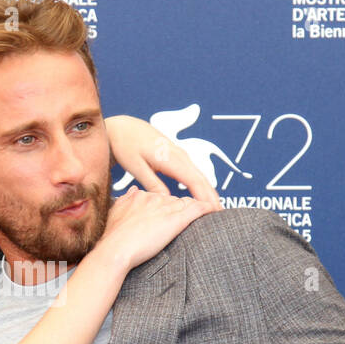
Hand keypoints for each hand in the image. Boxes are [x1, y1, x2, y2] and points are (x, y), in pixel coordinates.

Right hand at [93, 187, 216, 271]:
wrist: (114, 249)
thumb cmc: (112, 237)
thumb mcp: (116, 211)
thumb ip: (126, 199)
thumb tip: (133, 190)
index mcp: (141, 196)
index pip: (161, 197)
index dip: (168, 207)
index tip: (171, 215)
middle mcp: (154, 198)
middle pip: (176, 200)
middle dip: (184, 208)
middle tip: (193, 216)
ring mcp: (166, 208)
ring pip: (188, 202)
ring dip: (199, 207)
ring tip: (211, 212)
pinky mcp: (175, 219)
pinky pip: (197, 209)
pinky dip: (208, 209)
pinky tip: (216, 211)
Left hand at [105, 114, 221, 205]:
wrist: (124, 128)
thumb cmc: (127, 146)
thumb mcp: (136, 167)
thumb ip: (152, 183)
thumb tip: (167, 199)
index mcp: (171, 158)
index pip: (194, 181)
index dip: (205, 197)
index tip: (212, 211)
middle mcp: (180, 155)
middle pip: (202, 179)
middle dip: (212, 196)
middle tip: (220, 215)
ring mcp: (180, 155)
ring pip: (199, 175)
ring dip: (208, 191)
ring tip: (215, 209)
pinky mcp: (177, 156)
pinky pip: (193, 173)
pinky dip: (201, 185)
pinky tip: (202, 196)